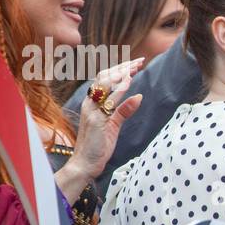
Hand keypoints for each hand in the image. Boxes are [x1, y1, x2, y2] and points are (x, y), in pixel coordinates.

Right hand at [70, 57, 144, 179]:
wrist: (85, 164)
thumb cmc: (98, 145)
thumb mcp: (114, 125)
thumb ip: (124, 110)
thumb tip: (138, 97)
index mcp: (92, 103)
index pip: (105, 80)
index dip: (120, 70)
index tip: (135, 64)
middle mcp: (89, 104)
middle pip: (104, 77)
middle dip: (122, 67)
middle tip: (139, 61)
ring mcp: (91, 111)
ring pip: (104, 84)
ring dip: (121, 74)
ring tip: (135, 67)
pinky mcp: (96, 120)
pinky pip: (108, 101)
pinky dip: (118, 90)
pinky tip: (129, 82)